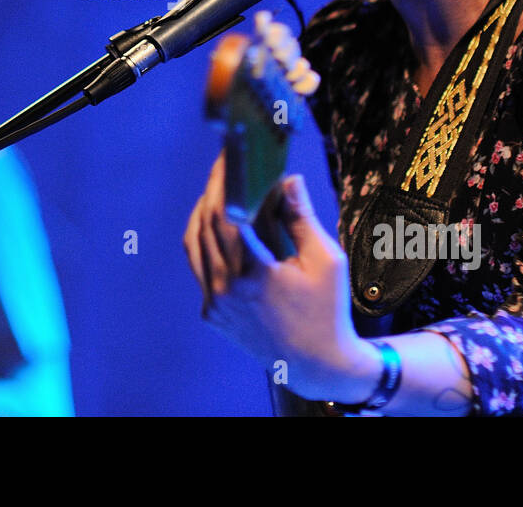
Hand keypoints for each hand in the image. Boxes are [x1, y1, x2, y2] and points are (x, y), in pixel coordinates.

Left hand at [184, 162, 372, 401]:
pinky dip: (205, 242)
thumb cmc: (328, 311)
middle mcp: (227, 290)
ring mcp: (215, 305)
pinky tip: (219, 227)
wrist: (316, 365)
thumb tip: (288, 178)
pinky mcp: (212, 315)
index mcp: (255, 274)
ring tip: (219, 192)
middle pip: (206, 225)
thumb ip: (301, 218)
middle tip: (224, 168)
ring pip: (195, 245)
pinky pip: (199, 268)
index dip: (223, 180)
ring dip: (203, 214)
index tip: (227, 158)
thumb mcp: (325, 261)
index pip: (225, 214)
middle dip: (212, 191)